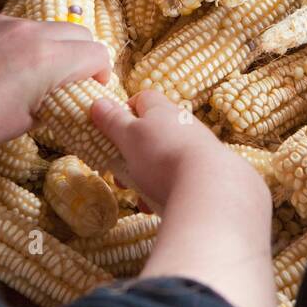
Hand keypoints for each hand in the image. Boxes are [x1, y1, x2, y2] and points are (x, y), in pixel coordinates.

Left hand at [0, 15, 110, 151]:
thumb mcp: (25, 122)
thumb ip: (56, 101)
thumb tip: (64, 97)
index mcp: (48, 59)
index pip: (97, 53)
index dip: (102, 72)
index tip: (91, 88)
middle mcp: (30, 31)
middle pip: (77, 31)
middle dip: (82, 54)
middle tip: (69, 79)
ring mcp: (1, 21)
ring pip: (44, 26)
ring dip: (49, 46)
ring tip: (28, 73)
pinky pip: (11, 26)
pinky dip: (16, 42)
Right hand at [91, 89, 267, 214]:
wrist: (209, 187)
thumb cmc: (162, 155)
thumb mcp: (129, 136)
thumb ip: (112, 120)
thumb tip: (98, 102)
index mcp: (163, 110)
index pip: (142, 99)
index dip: (125, 111)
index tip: (112, 130)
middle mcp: (183, 125)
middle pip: (151, 135)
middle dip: (132, 157)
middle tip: (120, 175)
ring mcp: (197, 149)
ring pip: (163, 162)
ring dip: (146, 180)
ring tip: (139, 198)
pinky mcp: (206, 173)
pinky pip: (178, 181)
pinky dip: (164, 193)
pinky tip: (156, 207)